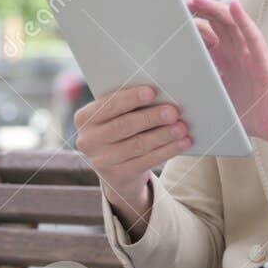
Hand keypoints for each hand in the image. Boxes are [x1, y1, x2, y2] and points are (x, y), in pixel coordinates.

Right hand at [73, 84, 190, 237]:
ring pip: (138, 145)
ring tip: (182, 127)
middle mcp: (87, 140)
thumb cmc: (121, 131)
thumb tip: (162, 93)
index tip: (152, 92)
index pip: (108, 105)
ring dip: (163, 135)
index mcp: (84, 118)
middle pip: (124, 126)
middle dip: (151, 117)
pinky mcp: (118, 176)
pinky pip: (146, 161)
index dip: (130, 98)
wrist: (116, 170)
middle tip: (173, 112)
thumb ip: (129, 105)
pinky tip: (183, 143)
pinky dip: (168, 150)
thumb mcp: (116, 117)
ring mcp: (101, 160)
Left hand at [186, 0, 267, 149]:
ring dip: (215, 10)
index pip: (205, 35)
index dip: (190, 24)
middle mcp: (236, 53)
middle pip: (216, 24)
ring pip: (231, 25)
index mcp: (224, 61)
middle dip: (198, 12)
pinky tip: (235, 7)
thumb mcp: (216, 99)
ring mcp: (250, 55)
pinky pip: (253, 37)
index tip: (171, 16)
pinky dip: (244, 21)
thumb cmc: (248, 115)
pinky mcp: (263, 61)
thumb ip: (199, 91)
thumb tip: (169, 95)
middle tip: (179, 2)